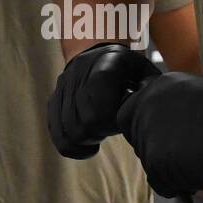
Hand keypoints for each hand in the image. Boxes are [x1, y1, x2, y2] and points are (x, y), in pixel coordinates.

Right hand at [47, 41, 159, 158]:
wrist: (100, 53)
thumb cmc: (131, 71)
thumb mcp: (145, 73)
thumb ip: (149, 90)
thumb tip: (142, 110)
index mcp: (107, 63)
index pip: (100, 106)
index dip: (111, 121)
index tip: (121, 122)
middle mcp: (79, 71)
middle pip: (84, 123)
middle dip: (100, 132)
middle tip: (112, 127)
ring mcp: (63, 86)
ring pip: (69, 130)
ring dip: (87, 140)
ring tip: (101, 133)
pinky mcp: (54, 98)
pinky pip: (56, 131)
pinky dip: (72, 147)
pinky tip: (88, 148)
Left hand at [114, 71, 202, 195]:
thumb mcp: (202, 93)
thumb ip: (177, 103)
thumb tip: (171, 119)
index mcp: (159, 87)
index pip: (130, 111)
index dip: (145, 127)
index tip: (162, 137)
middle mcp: (148, 107)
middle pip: (135, 137)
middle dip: (156, 148)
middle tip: (184, 154)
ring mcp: (150, 135)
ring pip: (148, 160)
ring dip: (167, 166)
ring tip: (197, 163)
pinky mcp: (158, 163)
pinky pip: (160, 182)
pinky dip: (176, 185)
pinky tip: (198, 177)